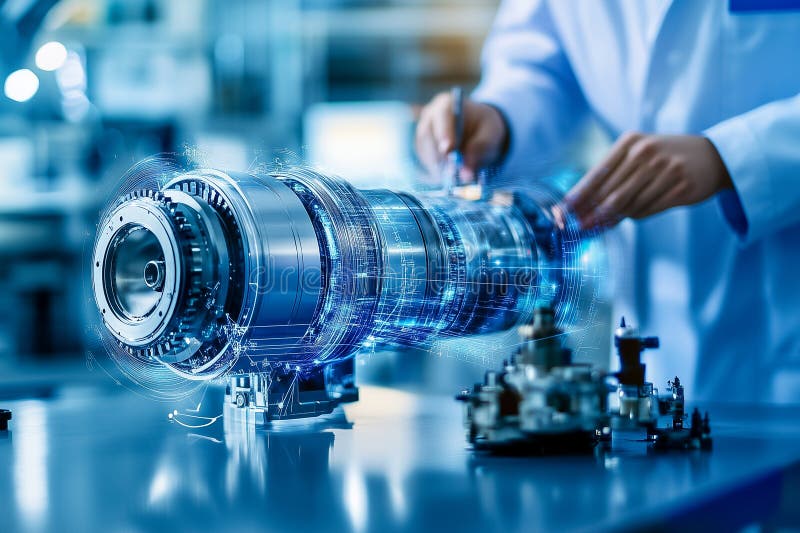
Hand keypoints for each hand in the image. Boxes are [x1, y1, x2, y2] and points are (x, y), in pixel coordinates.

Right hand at [415, 92, 508, 182]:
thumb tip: (466, 173)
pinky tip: (452, 179)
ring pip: (427, 153)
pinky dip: (439, 174)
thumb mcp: (490, 134)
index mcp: (446, 104)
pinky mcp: (424, 152)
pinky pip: (428, 164)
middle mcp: (430, 118)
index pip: (442, 116)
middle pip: (428, 136)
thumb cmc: (485, 128)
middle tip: (453, 174)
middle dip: (440, 157)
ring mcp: (424, 135)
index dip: (444, 133)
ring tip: (456, 180)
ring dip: (440, 169)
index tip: (449, 150)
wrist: (479, 132)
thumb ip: (479, 149)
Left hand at [564, 132, 732, 227]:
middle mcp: (647, 153)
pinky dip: (634, 216)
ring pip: (628, 205)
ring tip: (596, 227)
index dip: (579, 196)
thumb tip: (582, 204)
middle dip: (590, 214)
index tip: (563, 211)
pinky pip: (647, 210)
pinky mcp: (681, 188)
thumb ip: (612, 174)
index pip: (598, 174)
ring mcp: (666, 170)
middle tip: (576, 228)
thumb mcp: (638, 153)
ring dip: (610, 219)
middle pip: (610, 193)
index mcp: (631, 142)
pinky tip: (628, 217)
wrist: (713, 156)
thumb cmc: (664, 156)